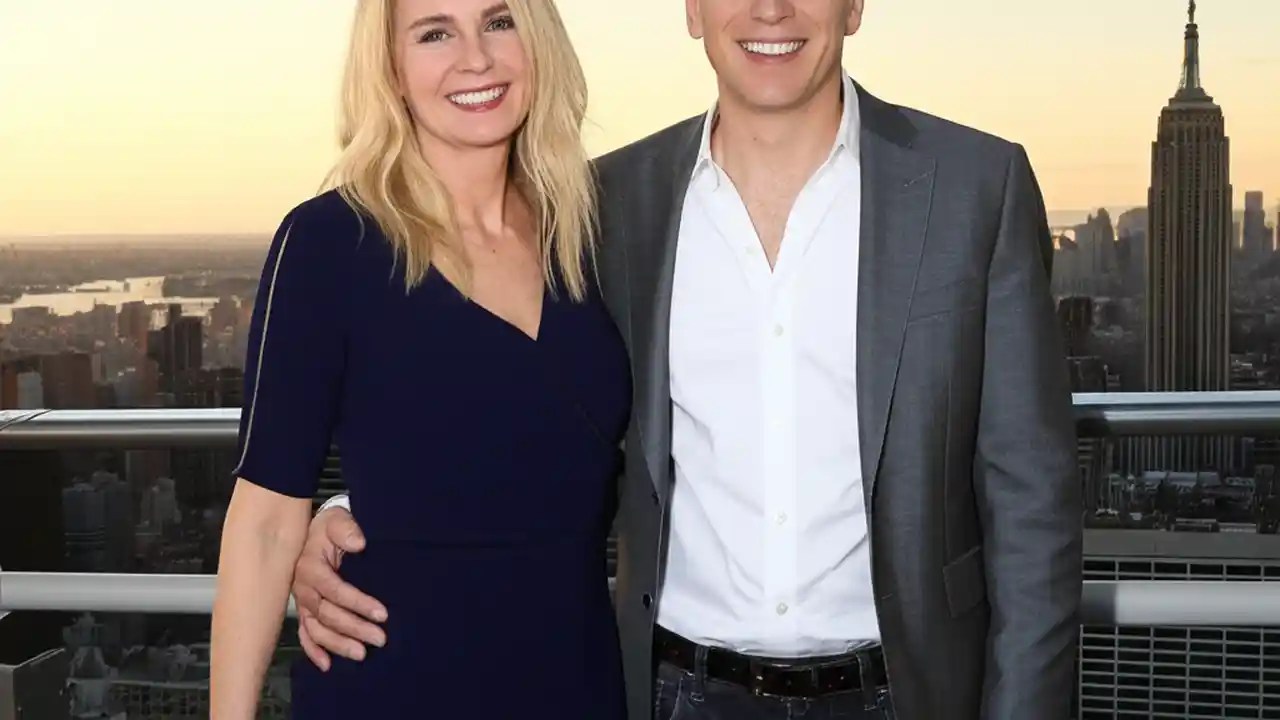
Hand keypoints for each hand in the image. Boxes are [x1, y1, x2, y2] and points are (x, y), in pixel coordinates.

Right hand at [291, 506, 387, 670]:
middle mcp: (303, 588)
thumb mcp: (338, 519)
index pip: (335, 590)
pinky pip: (305, 634)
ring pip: (317, 629)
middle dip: (354, 628)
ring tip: (361, 654)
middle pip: (327, 614)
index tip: (382, 613)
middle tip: (379, 638)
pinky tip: (327, 665)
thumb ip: (347, 529)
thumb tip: (359, 543)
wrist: (316, 531)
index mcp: (310, 567)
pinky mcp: (305, 610)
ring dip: (338, 644)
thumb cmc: (331, 526)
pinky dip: (314, 651)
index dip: (358, 603)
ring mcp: (302, 601)